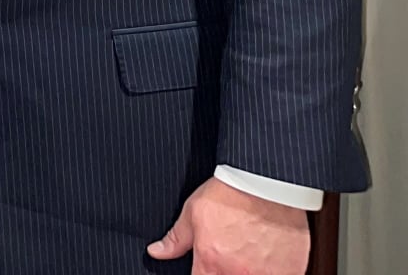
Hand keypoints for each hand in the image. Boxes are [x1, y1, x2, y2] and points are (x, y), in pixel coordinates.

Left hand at [147, 176, 308, 273]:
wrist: (265, 183)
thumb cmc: (230, 194)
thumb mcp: (193, 212)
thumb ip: (176, 239)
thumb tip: (156, 252)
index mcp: (211, 263)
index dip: (201, 274)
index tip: (206, 266)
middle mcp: (238, 274)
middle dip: (226, 271)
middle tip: (231, 254)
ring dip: (249, 271)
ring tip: (249, 254)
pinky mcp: (291, 272)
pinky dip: (273, 271)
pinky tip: (268, 258)